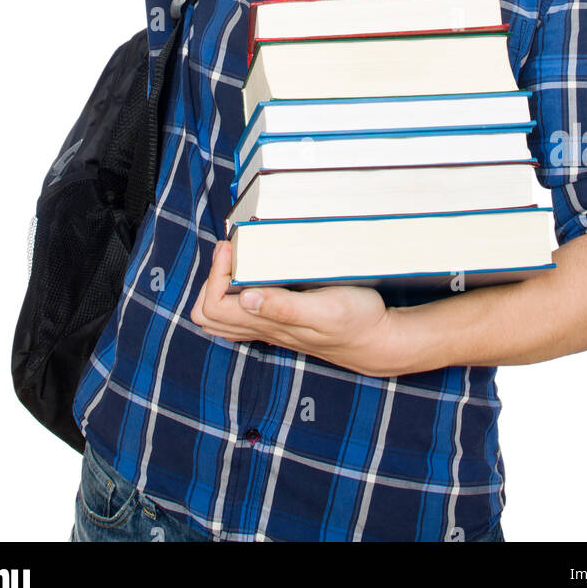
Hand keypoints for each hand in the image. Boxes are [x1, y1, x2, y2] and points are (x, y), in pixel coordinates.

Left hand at [189, 239, 400, 376]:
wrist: (378, 341)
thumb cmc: (357, 322)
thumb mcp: (325, 309)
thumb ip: (284, 307)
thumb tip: (246, 298)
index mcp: (267, 324)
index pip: (213, 306)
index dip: (215, 273)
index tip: (232, 246)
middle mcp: (263, 329)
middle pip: (208, 315)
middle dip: (211, 278)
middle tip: (232, 251)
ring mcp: (271, 328)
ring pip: (222, 317)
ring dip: (220, 286)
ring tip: (239, 259)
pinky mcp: (282, 323)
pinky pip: (243, 314)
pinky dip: (236, 292)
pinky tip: (255, 274)